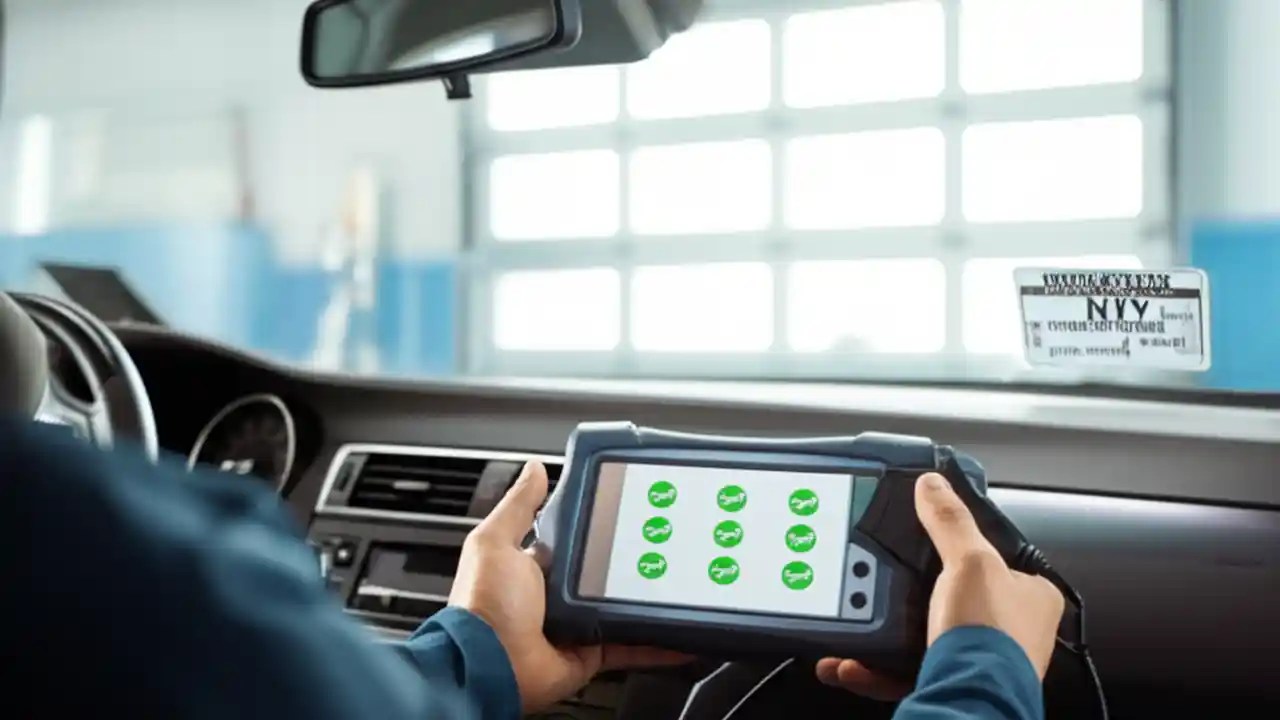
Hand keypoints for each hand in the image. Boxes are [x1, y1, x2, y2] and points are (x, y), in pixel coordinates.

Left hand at [449, 461, 688, 712]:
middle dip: (630, 560)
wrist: (490, 665)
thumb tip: (534, 468)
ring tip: (679, 579)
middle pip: (601, 571)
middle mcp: (556, 595)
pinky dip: (656, 644)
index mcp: (533, 566)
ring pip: (620, 607)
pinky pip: (630, 646)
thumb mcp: (496, 542)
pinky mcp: (592, 653)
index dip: (596, 523)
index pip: (572, 537)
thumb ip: (518, 506)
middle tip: (667, 541)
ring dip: (646, 598)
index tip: (629, 508)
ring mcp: (576, 626)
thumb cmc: (484, 604)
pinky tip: (681, 635)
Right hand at [816, 472, 1064, 695]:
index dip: (962, 549)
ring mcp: (977, 660)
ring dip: (882, 630)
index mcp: (1031, 598)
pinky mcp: (946, 683)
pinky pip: (901, 669)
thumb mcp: (971, 561)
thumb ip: (949, 521)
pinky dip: (872, 666)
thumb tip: (933, 484)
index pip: (996, 560)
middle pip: (951, 597)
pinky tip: (850, 660)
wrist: (970, 703)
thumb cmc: (992, 639)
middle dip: (908, 594)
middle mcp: (1010, 632)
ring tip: (854, 621)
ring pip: (921, 635)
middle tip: (878, 582)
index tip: (927, 543)